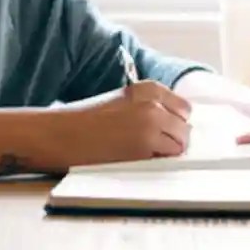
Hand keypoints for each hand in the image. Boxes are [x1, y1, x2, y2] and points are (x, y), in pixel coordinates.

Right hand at [41, 81, 191, 167]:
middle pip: (185, 126)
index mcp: (148, 88)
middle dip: (174, 138)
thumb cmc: (87, 121)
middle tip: (154, 146)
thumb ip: (149, 107)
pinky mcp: (146, 144)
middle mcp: (153, 102)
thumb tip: (174, 124)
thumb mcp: (123, 102)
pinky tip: (139, 158)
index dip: (175, 122)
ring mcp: (151, 122)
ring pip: (181, 142)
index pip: (183, 108)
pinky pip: (169, 156)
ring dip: (168, 150)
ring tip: (144, 153)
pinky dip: (159, 160)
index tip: (165, 130)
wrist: (63, 133)